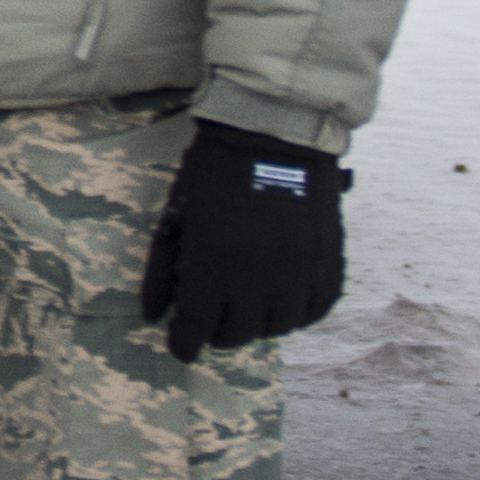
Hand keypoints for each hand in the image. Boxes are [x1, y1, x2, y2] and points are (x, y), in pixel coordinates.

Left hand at [142, 117, 348, 361]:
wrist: (275, 134)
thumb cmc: (215, 172)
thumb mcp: (177, 217)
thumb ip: (163, 269)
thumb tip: (152, 314)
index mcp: (210, 268)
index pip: (194, 332)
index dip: (183, 344)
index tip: (181, 344)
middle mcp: (255, 282)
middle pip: (234, 336)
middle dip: (217, 332)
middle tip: (212, 318)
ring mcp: (296, 276)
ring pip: (275, 329)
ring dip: (256, 324)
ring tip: (247, 306)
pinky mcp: (326, 265)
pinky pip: (314, 311)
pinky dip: (296, 313)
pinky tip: (282, 300)